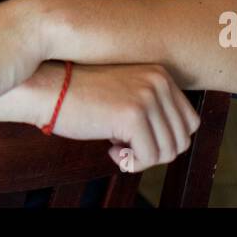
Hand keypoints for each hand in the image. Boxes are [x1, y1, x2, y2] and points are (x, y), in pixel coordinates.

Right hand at [44, 63, 200, 173]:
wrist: (47, 88)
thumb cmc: (80, 94)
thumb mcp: (126, 90)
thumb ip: (153, 107)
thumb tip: (174, 143)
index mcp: (160, 74)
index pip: (189, 121)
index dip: (164, 139)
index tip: (137, 139)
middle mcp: (158, 81)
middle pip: (181, 139)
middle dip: (154, 151)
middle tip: (126, 147)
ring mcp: (147, 97)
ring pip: (167, 151)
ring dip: (141, 158)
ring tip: (116, 147)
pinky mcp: (133, 115)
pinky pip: (148, 157)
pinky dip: (130, 162)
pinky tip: (109, 149)